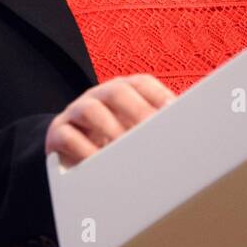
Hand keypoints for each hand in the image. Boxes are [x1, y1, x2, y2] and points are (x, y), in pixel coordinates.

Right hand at [45, 73, 176, 168]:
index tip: (173, 113)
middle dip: (138, 111)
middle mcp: (99, 96)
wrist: (69, 149)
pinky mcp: (58, 132)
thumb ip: (155, 128)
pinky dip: (84, 149)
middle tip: (153, 133)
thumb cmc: (111, 140)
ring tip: (125, 150)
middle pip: (117, 92)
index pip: (142, 84)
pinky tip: (99, 163)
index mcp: (122, 91)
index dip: (158, 96)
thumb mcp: (133, 130)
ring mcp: (76, 112)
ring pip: (91, 110)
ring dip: (110, 129)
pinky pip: (68, 136)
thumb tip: (189, 136)